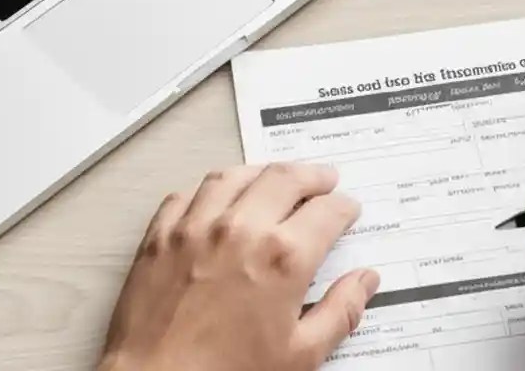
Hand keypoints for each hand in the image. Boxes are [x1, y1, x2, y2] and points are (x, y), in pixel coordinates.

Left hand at [99, 164, 379, 370]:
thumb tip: (364, 282)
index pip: (327, 211)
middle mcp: (241, 230)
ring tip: (275, 176)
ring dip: (262, 171)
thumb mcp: (300, 355)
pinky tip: (217, 194)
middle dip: (312, 176)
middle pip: (285, 178)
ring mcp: (196, 228)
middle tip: (322, 179)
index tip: (346, 210)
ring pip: (236, 175)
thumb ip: (339, 312)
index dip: (343, 207)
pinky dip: (209, 187)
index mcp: (283, 258)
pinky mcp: (160, 236)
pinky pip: (187, 193)